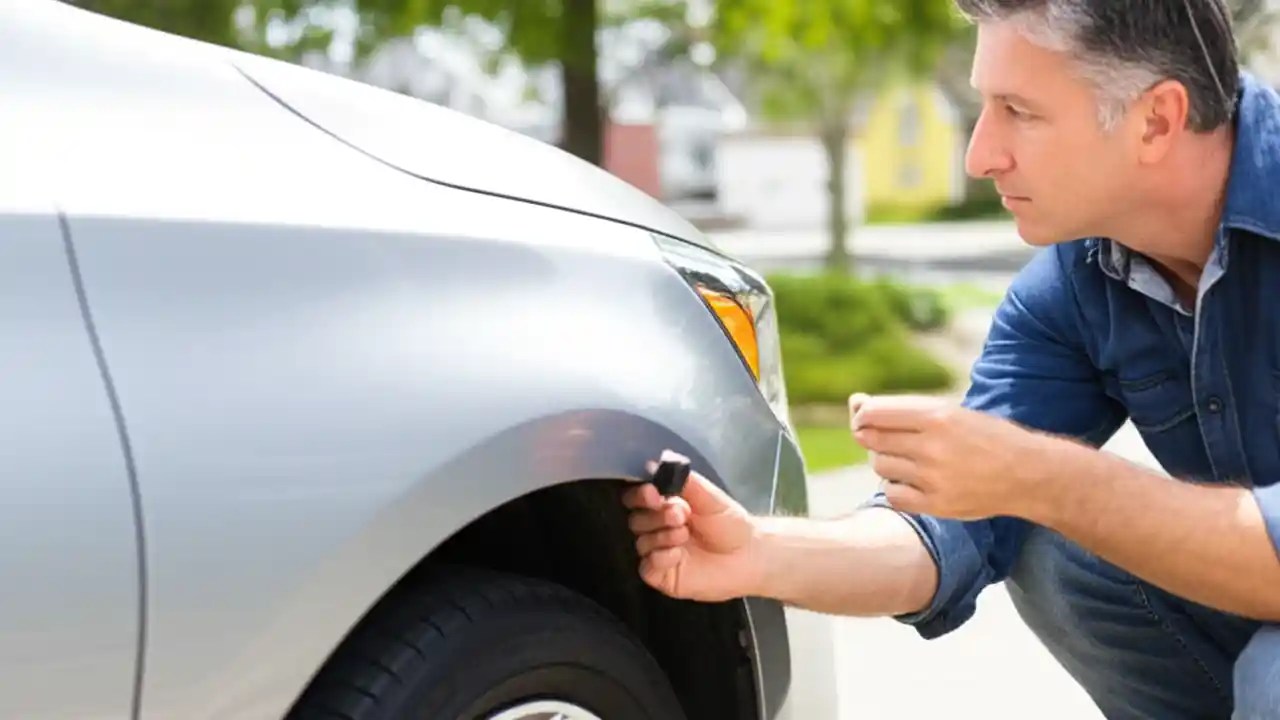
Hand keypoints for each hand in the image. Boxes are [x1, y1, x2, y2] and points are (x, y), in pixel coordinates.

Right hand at [621, 451, 760, 601]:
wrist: (749, 555)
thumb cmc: (730, 524)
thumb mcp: (708, 496)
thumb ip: (683, 480)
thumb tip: (655, 463)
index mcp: (666, 506)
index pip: (637, 499)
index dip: (640, 495)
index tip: (653, 494)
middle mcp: (658, 528)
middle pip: (636, 520)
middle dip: (656, 516)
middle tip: (681, 515)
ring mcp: (659, 552)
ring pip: (641, 543)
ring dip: (661, 536)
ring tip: (684, 534)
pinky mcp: (664, 575)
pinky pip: (647, 567)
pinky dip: (659, 558)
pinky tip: (678, 554)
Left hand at [848, 393, 1054, 520]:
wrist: (1027, 473)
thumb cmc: (984, 436)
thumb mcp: (949, 411)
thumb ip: (901, 409)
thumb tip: (855, 402)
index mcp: (936, 415)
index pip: (872, 414)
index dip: (862, 415)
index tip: (870, 418)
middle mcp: (932, 446)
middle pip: (871, 439)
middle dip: (872, 437)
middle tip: (895, 439)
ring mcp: (932, 478)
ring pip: (879, 465)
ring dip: (886, 461)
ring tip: (912, 459)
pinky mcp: (935, 504)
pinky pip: (892, 494)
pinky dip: (896, 486)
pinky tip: (915, 480)